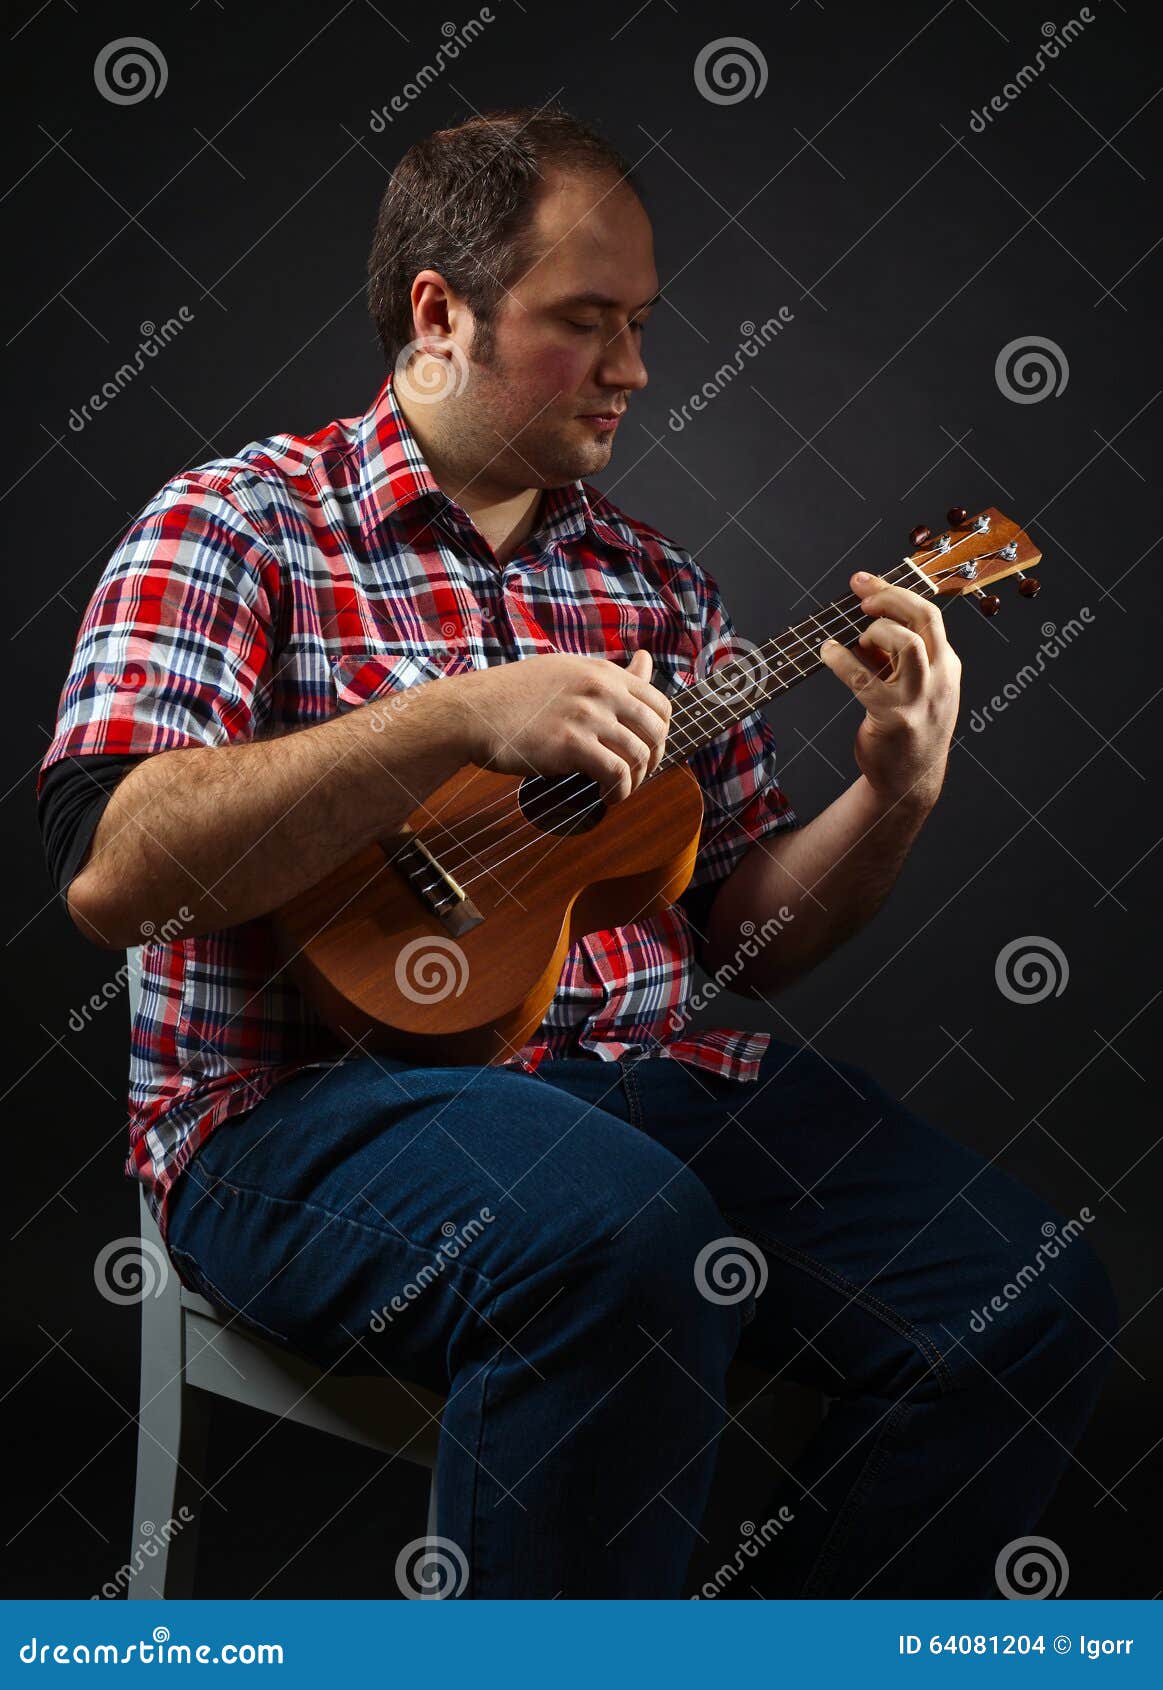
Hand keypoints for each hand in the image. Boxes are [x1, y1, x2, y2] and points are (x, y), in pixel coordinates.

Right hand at [456, 648, 671, 802]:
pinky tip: (606, 798)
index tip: (644, 751)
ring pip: (640, 754)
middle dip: (653, 760)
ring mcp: (587, 716)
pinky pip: (617, 773)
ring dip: (635, 781)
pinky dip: (618, 792)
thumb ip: (609, 672)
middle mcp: (601, 690)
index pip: (659, 703)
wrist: (472, 712)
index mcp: (602, 672)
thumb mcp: (567, 670)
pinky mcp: (572, 744)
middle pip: (656, 731)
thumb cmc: (514, 695)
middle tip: (635, 776)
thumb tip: (647, 658)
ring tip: (617, 791)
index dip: (660, 734)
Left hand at [818, 570, 960, 812]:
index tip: (864, 582)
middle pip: (924, 619)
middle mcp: (940, 678)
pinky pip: (864, 678)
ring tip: (858, 638)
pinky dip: (841, 660)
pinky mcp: (894, 718)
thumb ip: (892, 656)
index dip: (894, 591)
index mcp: (946, 665)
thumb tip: (865, 624)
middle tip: (861, 599)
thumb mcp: (909, 686)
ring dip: (877, 631)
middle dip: (889, 599)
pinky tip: (827, 653)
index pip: (928, 615)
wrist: (909, 782)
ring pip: (907, 644)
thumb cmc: (906, 728)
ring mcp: (920, 698)